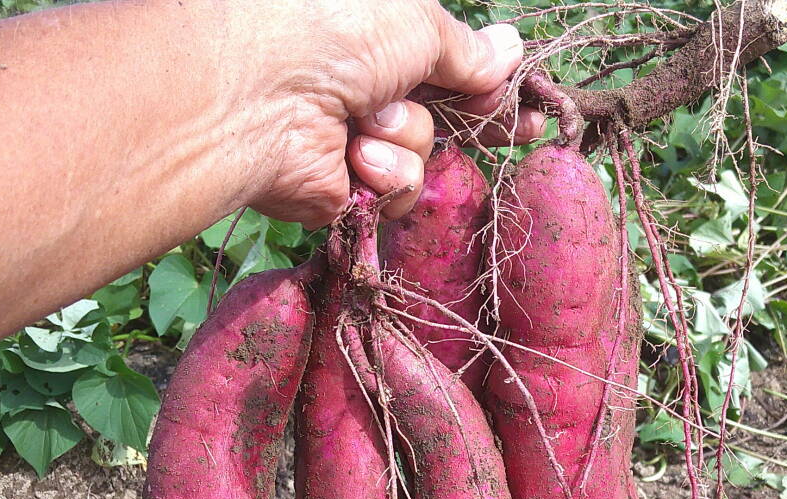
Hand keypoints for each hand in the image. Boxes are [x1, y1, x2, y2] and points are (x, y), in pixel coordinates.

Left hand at [242, 0, 543, 225]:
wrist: (259, 95)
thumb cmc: (333, 29)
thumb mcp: (414, 21)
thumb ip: (464, 48)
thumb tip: (508, 49)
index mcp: (376, 37)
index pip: (446, 63)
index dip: (488, 84)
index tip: (527, 102)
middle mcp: (363, 86)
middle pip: (440, 113)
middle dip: (478, 120)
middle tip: (521, 129)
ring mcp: (351, 139)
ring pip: (421, 153)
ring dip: (405, 138)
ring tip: (365, 121)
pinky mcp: (343, 189)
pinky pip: (396, 190)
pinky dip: (385, 175)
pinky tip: (356, 157)